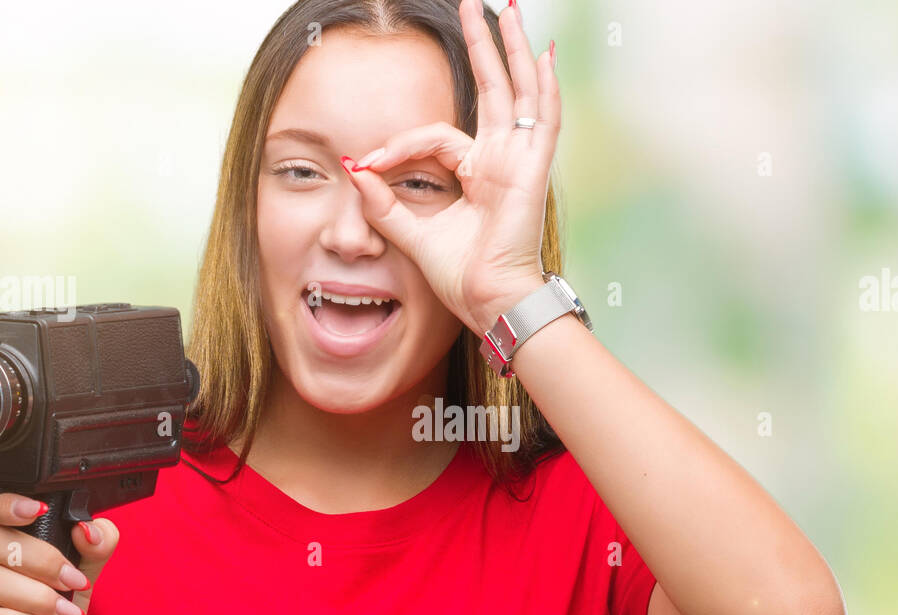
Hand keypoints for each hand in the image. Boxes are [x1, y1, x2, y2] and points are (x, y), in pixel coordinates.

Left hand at [339, 0, 558, 335]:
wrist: (490, 301)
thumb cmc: (462, 277)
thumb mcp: (412, 234)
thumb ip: (384, 204)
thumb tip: (355, 170)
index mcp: (477, 175)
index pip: (434, 138)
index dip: (398, 146)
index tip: (367, 165)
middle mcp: (501, 161)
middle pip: (492, 90)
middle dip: (482, 47)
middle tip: (471, 3)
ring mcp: (520, 161)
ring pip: (518, 92)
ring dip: (511, 50)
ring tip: (509, 10)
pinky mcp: (532, 168)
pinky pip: (542, 118)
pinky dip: (543, 86)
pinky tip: (540, 53)